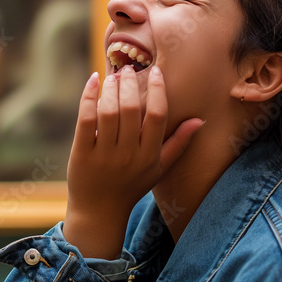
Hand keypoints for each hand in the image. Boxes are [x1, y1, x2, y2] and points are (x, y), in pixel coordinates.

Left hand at [63, 65, 203, 258]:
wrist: (100, 211)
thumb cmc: (132, 186)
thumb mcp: (159, 168)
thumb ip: (178, 143)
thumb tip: (199, 120)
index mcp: (150, 155)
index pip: (158, 116)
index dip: (158, 90)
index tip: (156, 71)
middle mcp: (129, 154)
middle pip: (132, 109)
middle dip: (131, 84)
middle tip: (128, 69)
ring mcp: (104, 154)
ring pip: (109, 111)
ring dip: (111, 88)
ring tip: (113, 75)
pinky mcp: (82, 153)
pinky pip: (86, 119)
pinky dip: (88, 96)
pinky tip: (93, 80)